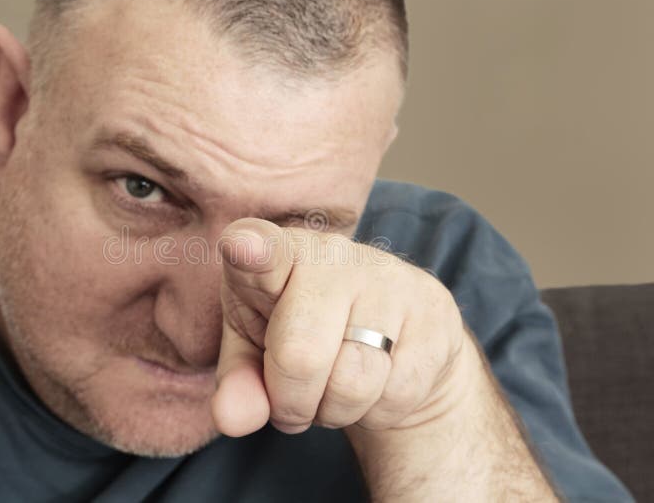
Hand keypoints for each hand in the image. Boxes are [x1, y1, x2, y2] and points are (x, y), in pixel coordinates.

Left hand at [210, 217, 469, 436]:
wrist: (393, 341)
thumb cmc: (303, 337)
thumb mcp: (255, 354)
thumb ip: (237, 383)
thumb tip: (233, 419)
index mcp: (277, 255)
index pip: (264, 249)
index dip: (252, 251)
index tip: (244, 247)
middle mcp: (333, 255)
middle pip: (301, 355)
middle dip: (290, 402)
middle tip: (291, 403)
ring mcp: (389, 279)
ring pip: (353, 383)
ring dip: (333, 410)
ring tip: (332, 391)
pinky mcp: (434, 310)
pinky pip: (397, 394)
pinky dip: (377, 412)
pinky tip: (374, 387)